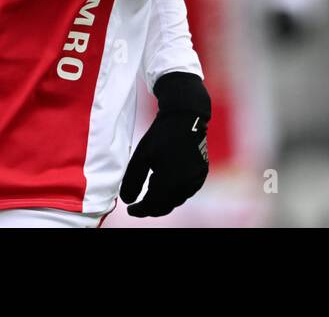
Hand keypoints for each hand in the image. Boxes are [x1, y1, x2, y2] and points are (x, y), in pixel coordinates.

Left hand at [120, 72, 210, 216]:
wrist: (185, 117)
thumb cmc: (160, 136)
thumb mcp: (141, 157)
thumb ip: (132, 181)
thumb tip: (126, 201)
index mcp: (171, 180)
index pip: (153, 205)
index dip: (140, 210)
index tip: (130, 210)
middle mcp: (187, 184)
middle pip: (166, 205)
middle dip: (151, 207)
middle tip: (138, 205)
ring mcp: (197, 180)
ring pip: (176, 199)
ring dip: (162, 199)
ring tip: (151, 188)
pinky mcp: (202, 175)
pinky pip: (186, 191)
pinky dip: (174, 192)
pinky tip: (165, 182)